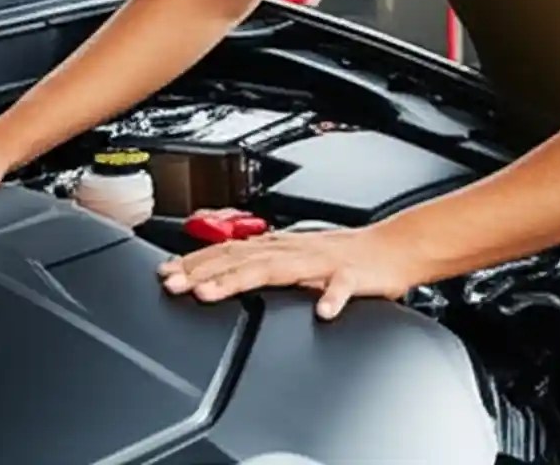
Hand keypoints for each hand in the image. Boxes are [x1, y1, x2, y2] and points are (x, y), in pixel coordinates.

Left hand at [157, 226, 417, 319]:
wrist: (395, 249)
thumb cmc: (346, 255)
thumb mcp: (297, 257)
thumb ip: (263, 263)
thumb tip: (223, 272)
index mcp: (281, 247)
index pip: (230, 250)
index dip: (195, 261)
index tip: (165, 274)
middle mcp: (295, 250)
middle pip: (242, 259)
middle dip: (204, 271)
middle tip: (173, 284)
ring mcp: (323, 263)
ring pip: (278, 269)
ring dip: (243, 278)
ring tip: (213, 292)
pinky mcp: (354, 276)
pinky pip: (342, 287)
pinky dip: (332, 298)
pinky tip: (322, 311)